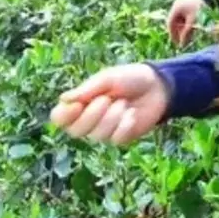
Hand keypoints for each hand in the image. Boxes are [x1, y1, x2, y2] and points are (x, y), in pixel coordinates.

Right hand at [51, 64, 168, 145]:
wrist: (158, 87)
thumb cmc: (130, 78)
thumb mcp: (108, 78)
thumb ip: (87, 90)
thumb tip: (64, 99)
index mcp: (81, 103)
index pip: (59, 118)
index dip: (64, 115)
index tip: (77, 104)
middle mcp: (89, 120)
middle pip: (75, 131)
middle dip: (91, 116)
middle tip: (107, 99)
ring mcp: (104, 131)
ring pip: (96, 136)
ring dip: (111, 118)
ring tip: (124, 103)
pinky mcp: (121, 138)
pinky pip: (115, 139)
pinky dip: (124, 125)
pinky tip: (132, 114)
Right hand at [167, 0, 204, 45]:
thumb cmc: (202, 9)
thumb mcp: (194, 21)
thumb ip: (187, 32)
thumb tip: (182, 44)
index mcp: (176, 8)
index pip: (170, 23)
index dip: (172, 34)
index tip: (176, 42)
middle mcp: (176, 6)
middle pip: (174, 22)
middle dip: (178, 33)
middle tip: (182, 42)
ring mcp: (180, 6)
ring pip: (178, 21)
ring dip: (182, 30)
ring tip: (187, 38)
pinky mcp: (184, 7)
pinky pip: (182, 19)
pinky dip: (185, 25)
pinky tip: (190, 32)